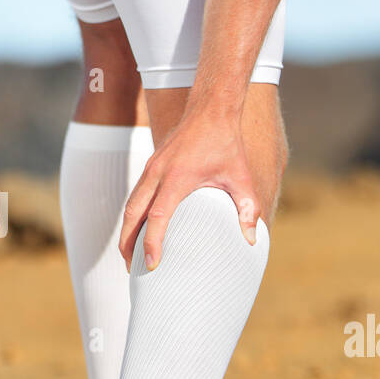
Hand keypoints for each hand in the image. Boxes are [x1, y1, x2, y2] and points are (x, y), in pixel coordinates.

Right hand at [119, 109, 260, 270]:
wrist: (211, 109)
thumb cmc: (227, 144)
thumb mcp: (241, 177)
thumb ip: (248, 209)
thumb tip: (253, 241)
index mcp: (177, 178)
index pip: (157, 218)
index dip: (151, 243)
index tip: (152, 265)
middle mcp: (157, 174)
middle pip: (132, 215)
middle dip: (128, 244)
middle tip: (132, 269)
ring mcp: (151, 168)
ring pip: (130, 205)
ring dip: (126, 230)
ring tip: (131, 256)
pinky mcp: (151, 166)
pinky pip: (135, 195)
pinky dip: (132, 215)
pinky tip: (138, 230)